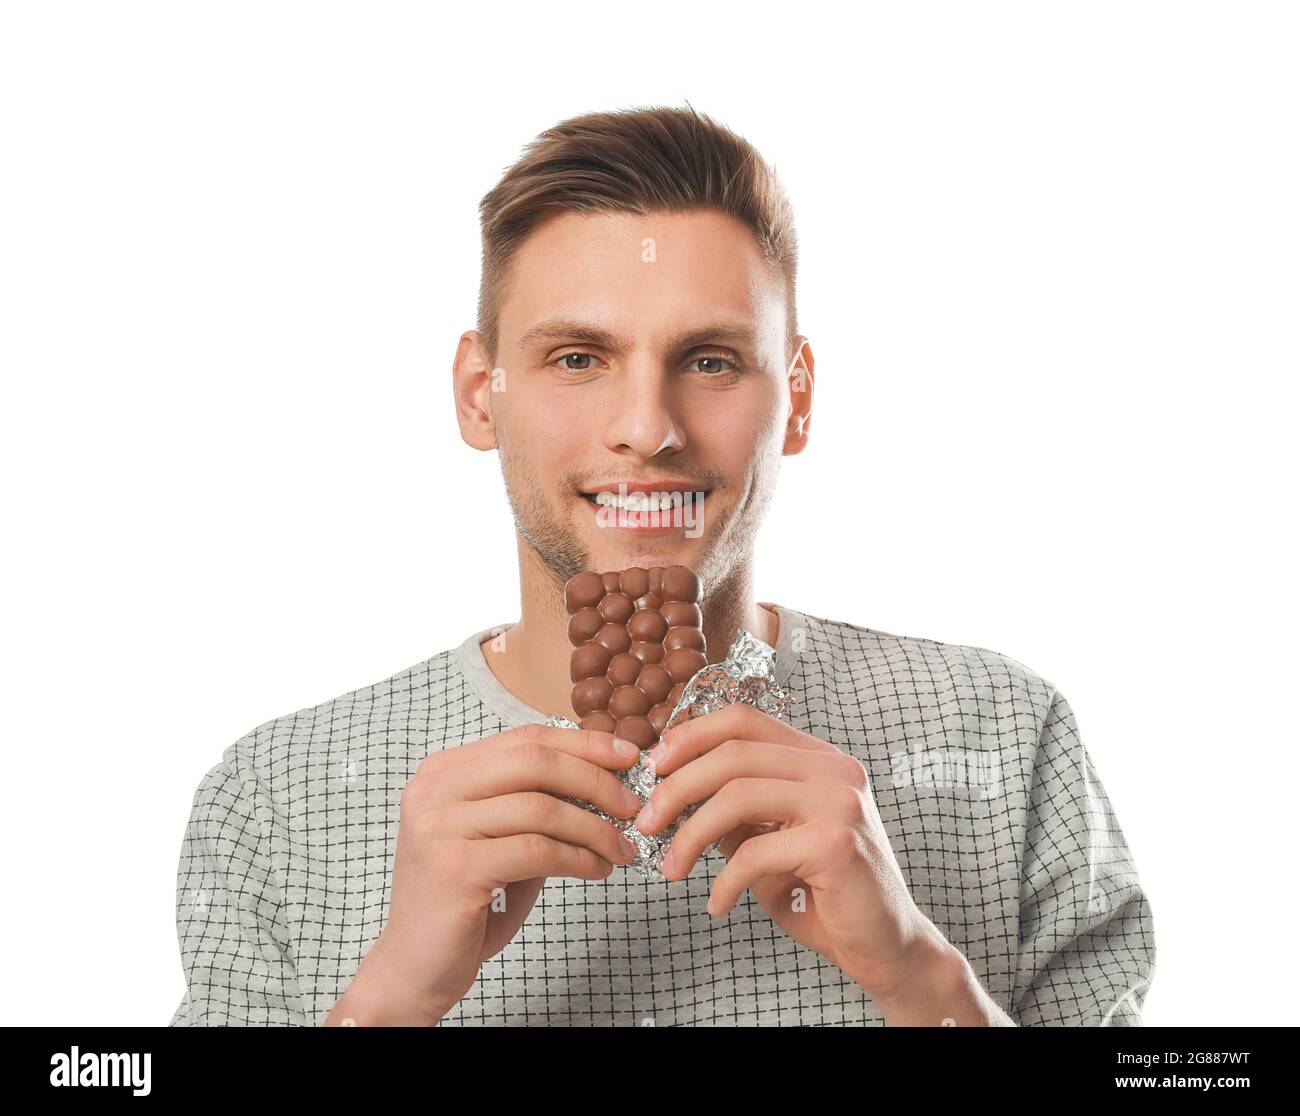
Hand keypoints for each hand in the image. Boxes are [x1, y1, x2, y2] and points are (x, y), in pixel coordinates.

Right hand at [330, 723, 641, 1024]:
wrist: (415, 966)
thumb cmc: (467, 901)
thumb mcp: (501, 838)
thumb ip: (536, 804)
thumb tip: (607, 781)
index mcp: (444, 772)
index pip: (525, 739)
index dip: (582, 744)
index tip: (627, 757)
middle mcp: (434, 791)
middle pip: (533, 761)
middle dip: (595, 780)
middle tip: (632, 805)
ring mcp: (439, 827)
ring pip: (540, 808)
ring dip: (594, 829)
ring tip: (620, 849)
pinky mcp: (454, 868)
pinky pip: (536, 851)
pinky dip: (578, 858)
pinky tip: (597, 869)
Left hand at [637, 704, 942, 1003]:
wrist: (886, 947)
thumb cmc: (824, 894)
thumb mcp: (771, 841)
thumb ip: (736, 813)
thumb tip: (672, 794)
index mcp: (819, 758)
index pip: (745, 720)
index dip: (691, 736)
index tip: (655, 767)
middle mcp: (834, 769)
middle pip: (733, 754)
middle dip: (677, 788)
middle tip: (646, 823)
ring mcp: (841, 802)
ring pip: (738, 796)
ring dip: (690, 835)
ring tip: (671, 869)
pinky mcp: (837, 843)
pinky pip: (755, 853)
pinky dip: (724, 882)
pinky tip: (717, 904)